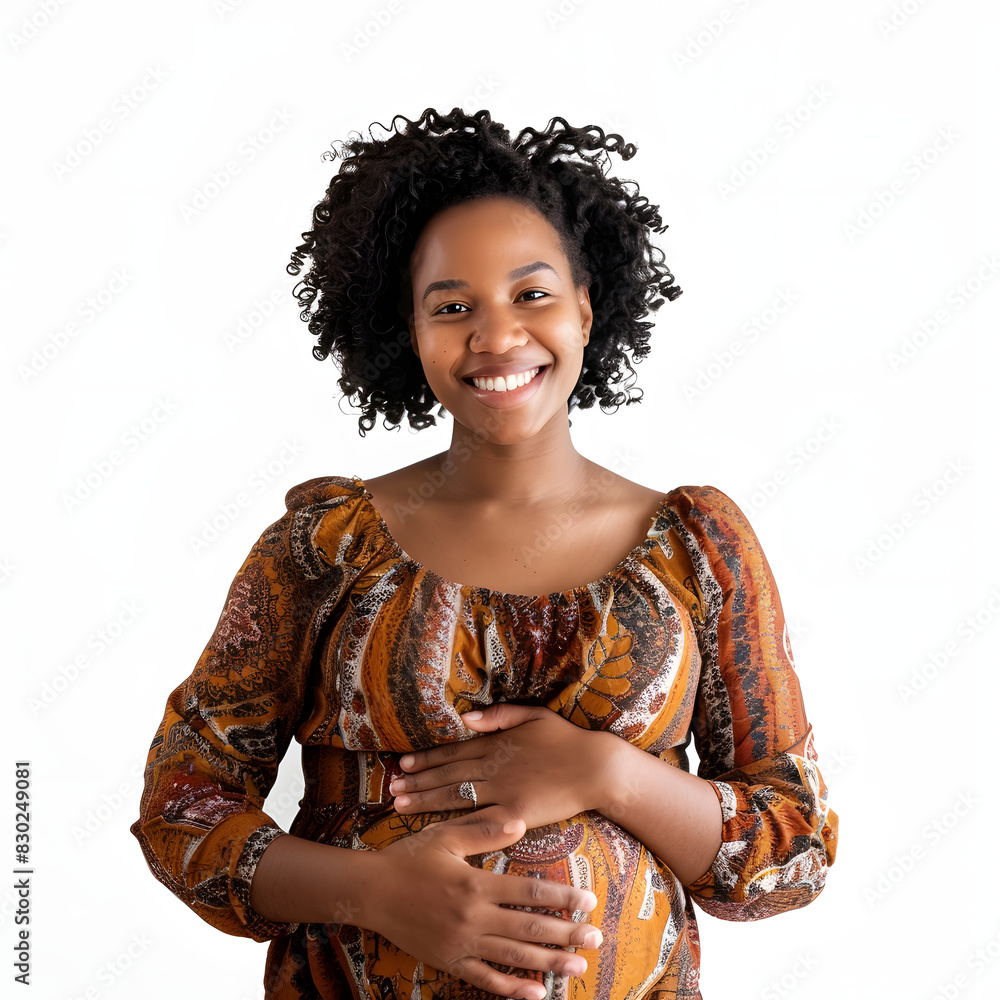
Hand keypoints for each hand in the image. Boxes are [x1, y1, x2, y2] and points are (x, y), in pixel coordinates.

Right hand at [369, 809, 602, 999]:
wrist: (370, 892)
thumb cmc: (408, 858)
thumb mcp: (445, 835)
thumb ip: (484, 830)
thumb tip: (521, 822)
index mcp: (475, 884)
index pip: (529, 893)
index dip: (562, 897)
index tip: (588, 900)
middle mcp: (472, 918)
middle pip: (529, 928)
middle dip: (567, 933)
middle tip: (597, 937)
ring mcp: (461, 944)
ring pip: (514, 957)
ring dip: (549, 962)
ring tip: (578, 965)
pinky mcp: (449, 962)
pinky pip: (485, 980)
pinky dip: (512, 989)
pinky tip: (536, 993)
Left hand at [389, 703, 621, 829]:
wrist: (595, 768)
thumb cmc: (567, 740)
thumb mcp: (534, 716)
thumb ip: (499, 716)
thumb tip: (465, 718)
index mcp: (496, 744)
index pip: (452, 752)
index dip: (426, 759)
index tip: (403, 763)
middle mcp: (493, 767)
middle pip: (446, 774)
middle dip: (416, 781)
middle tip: (391, 788)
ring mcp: (502, 791)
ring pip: (455, 795)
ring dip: (425, 800)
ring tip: (401, 804)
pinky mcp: (513, 814)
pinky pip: (479, 819)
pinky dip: (455, 823)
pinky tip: (436, 828)